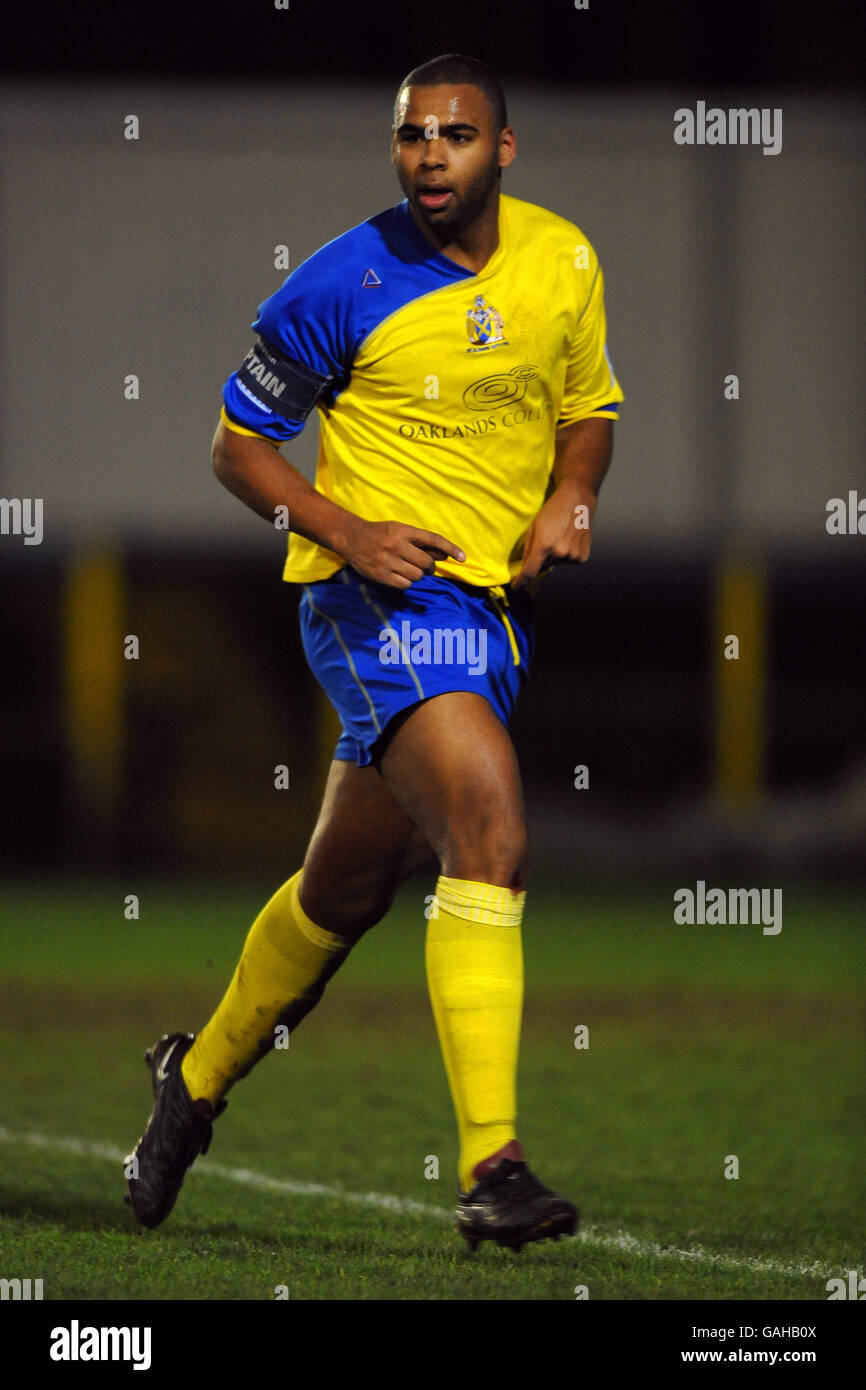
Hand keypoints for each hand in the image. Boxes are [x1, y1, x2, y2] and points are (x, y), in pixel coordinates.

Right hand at [339, 517, 465, 589]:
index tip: (463, 558)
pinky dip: (406, 582)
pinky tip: (399, 575)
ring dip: (417, 575)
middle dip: (430, 567)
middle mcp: (397, 545)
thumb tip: (445, 554)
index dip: (450, 548)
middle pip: (427, 563)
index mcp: (404, 531)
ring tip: (408, 569)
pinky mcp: (381, 575)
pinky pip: (405, 584)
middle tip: (426, 567)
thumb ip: (421, 542)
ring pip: (417, 576)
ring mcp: (388, 561)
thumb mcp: (400, 530)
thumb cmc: (381, 534)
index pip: (433, 540)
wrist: (351, 538)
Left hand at [512, 485, 594, 590]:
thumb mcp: (534, 527)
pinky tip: (570, 539)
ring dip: (555, 555)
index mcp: (544, 545)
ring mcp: (573, 556)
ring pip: (556, 564)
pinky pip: (569, 562)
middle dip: (542, 557)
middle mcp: (560, 554)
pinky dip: (567, 554)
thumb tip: (524, 568)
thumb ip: (528, 550)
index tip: (516, 587)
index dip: (521, 582)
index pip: (529, 572)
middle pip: (544, 566)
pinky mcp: (583, 557)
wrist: (578, 499)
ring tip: (561, 535)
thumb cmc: (553, 510)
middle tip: (549, 538)